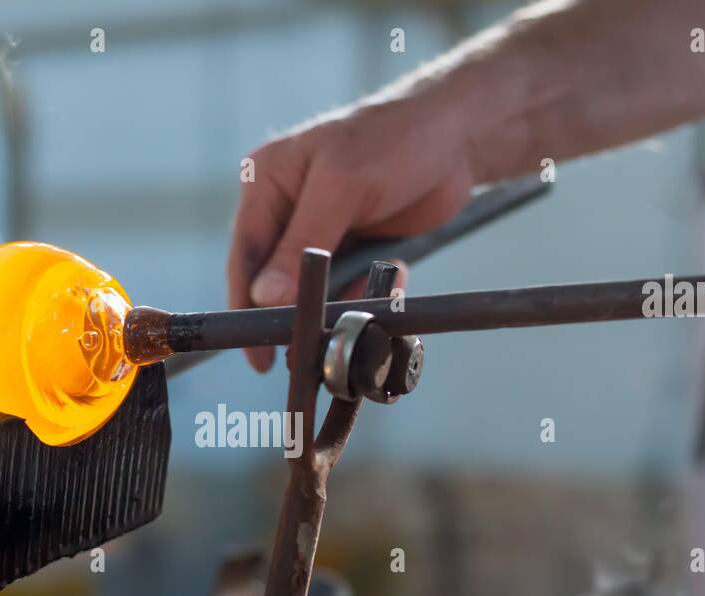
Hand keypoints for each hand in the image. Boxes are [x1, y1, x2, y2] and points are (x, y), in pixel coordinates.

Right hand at [227, 88, 473, 370]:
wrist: (459, 134)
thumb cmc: (394, 139)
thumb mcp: (342, 187)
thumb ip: (301, 244)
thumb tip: (263, 297)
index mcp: (268, 182)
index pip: (244, 255)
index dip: (245, 306)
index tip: (255, 352)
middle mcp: (288, 207)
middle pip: (275, 279)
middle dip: (292, 313)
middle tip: (303, 352)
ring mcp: (323, 228)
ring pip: (315, 288)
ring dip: (335, 307)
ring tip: (353, 324)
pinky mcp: (356, 245)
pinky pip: (351, 285)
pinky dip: (367, 294)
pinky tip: (390, 285)